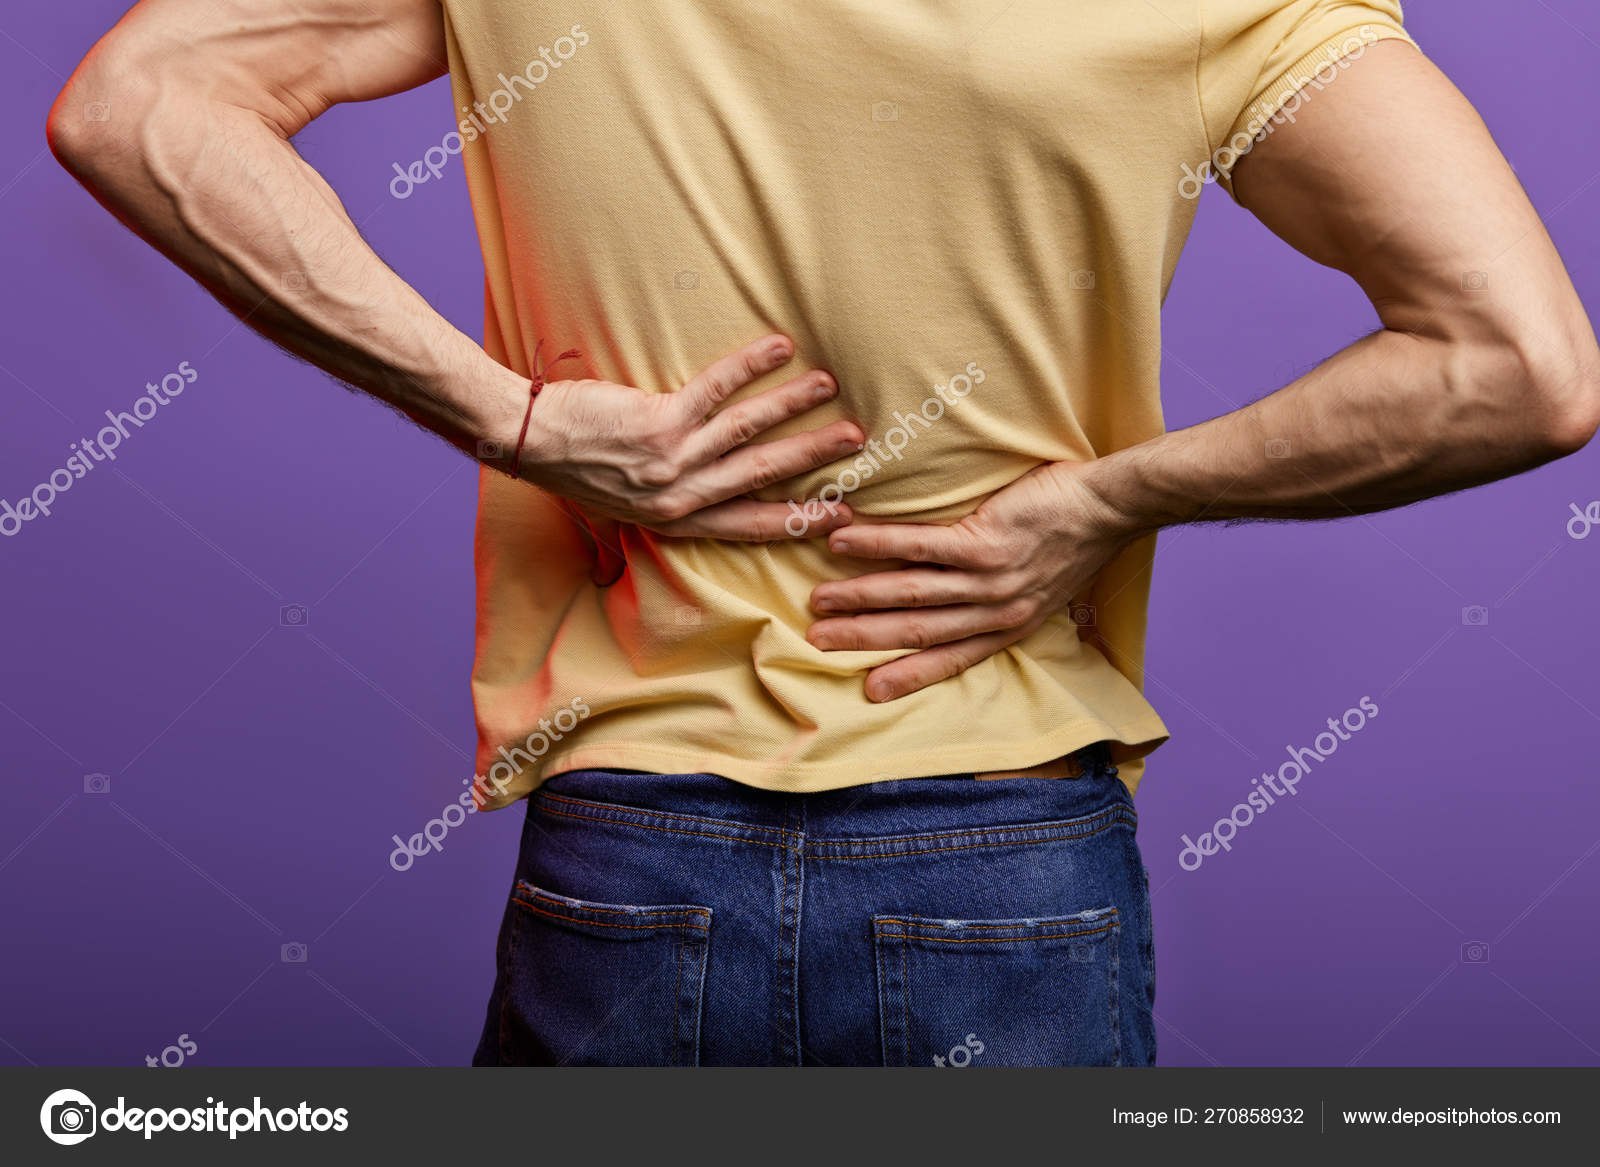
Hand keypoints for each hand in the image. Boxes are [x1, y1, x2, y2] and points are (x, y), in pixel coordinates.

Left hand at [518, 335, 864, 539]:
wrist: (527, 441)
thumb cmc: (572, 470)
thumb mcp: (620, 509)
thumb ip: (662, 510)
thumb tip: (691, 512)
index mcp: (676, 521)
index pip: (750, 523)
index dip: (798, 520)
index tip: (839, 517)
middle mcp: (679, 497)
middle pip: (761, 476)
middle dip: (813, 460)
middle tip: (857, 443)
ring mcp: (671, 461)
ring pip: (747, 432)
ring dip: (793, 407)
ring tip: (830, 387)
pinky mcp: (658, 422)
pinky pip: (715, 390)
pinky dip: (750, 368)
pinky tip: (780, 350)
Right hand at [806, 460, 1139, 699]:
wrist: (1111, 505)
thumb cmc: (1078, 537)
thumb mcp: (1047, 589)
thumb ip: (1007, 601)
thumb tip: (975, 605)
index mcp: (1010, 625)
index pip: (951, 658)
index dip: (908, 675)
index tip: (871, 691)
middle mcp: (997, 611)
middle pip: (918, 630)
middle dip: (864, 640)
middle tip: (819, 642)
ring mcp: (991, 579)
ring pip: (912, 593)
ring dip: (860, 598)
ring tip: (821, 601)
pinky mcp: (986, 542)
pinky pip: (920, 546)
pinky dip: (878, 545)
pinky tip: (844, 542)